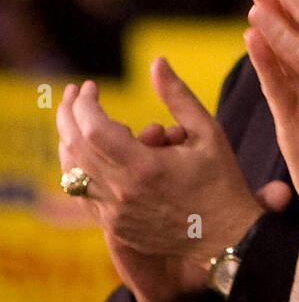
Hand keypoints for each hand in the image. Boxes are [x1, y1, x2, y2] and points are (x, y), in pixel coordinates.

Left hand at [55, 59, 288, 301]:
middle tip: (75, 94)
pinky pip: (82, 193)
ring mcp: (115, 213)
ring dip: (68, 140)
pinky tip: (87, 153)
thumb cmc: (223, 184)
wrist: (228, 239)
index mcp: (145, 168)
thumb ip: (178, 96)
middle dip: (68, 114)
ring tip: (76, 120)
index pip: (93, 128)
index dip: (85, 102)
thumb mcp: (209, 133)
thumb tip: (156, 62)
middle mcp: (123, 193)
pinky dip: (78, 167)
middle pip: (74, 146)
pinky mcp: (114, 227)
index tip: (90, 86)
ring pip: (71, 171)